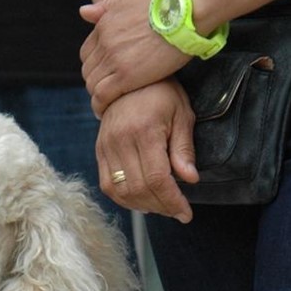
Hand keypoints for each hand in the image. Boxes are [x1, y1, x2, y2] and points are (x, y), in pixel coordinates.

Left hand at [80, 0, 188, 115]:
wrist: (185, 13)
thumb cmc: (166, 4)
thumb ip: (106, 6)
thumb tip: (83, 12)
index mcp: (105, 24)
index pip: (87, 52)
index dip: (95, 66)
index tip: (104, 75)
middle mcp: (105, 42)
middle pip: (88, 70)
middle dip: (96, 81)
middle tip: (106, 92)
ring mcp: (114, 59)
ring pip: (92, 84)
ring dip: (98, 94)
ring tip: (108, 103)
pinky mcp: (126, 76)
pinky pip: (102, 95)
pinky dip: (99, 106)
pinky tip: (104, 112)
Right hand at [96, 83, 197, 222]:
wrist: (128, 76)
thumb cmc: (161, 93)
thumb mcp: (182, 114)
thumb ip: (184, 149)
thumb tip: (190, 179)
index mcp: (144, 131)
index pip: (157, 179)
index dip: (172, 201)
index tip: (185, 213)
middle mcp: (121, 141)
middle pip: (139, 189)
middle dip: (161, 206)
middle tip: (176, 211)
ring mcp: (106, 147)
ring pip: (121, 192)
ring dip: (142, 206)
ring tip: (161, 206)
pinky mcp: (99, 150)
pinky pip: (107, 185)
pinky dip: (124, 199)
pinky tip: (141, 200)